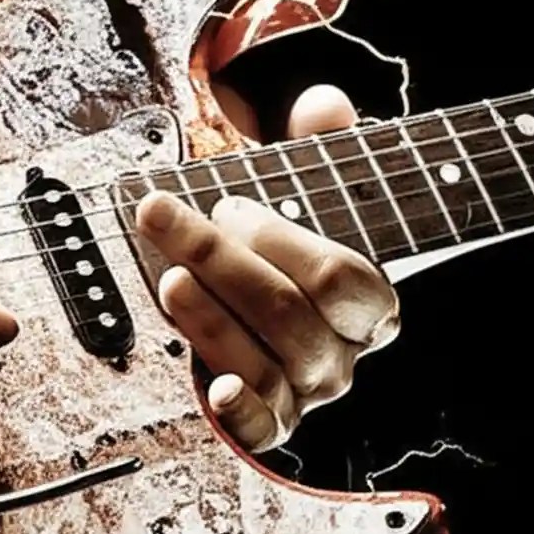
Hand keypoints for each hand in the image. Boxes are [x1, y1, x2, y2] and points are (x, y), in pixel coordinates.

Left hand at [136, 85, 399, 452]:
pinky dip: (236, 409)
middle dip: (219, 259)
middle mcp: (343, 357)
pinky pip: (258, 429)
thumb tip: (319, 104)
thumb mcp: (305, 197)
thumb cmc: (284, 255)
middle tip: (163, 218)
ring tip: (167, 277)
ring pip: (262, 363)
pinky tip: (210, 387)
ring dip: (209, 318)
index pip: (338, 276)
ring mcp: (305, 397)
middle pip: (287, 313)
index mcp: (371, 306)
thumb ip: (320, 149)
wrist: (266, 326)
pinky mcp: (267, 428)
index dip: (279, 239)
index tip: (227, 204)